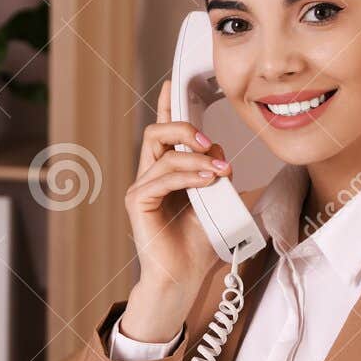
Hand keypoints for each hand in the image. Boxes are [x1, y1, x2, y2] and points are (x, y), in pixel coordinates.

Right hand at [122, 79, 233, 341]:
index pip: (165, 133)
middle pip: (158, 132)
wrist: (184, 278)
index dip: (167, 105)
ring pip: (162, 152)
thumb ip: (220, 177)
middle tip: (209, 141)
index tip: (175, 82)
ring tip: (218, 172)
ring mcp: (142, 188)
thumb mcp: (220, 204)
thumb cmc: (199, 246)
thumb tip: (223, 154)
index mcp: (169, 173)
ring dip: (195, 158)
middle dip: (184, 128)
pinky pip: (160, 176)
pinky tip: (206, 182)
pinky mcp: (138, 202)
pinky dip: (186, 176)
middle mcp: (152, 175)